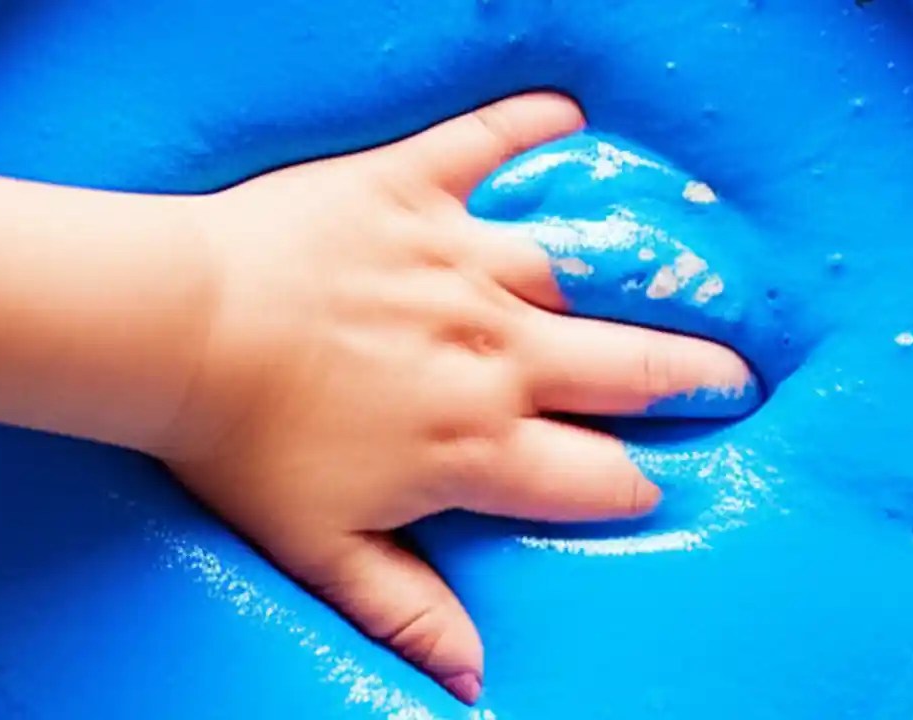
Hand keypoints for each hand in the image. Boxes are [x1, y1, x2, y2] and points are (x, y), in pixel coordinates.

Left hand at [152, 94, 754, 702]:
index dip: (633, 488)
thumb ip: (406, 613)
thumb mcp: (322, 551)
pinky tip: (571, 117)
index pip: (592, 476)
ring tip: (685, 275)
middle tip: (735, 376)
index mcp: (476, 442)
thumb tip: (474, 686)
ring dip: (641, 277)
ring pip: (581, 270)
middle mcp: (494, 352)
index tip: (654, 486)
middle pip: (624, 369)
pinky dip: (534, 129)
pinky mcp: (417, 190)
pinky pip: (492, 146)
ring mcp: (461, 264)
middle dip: (691, 380)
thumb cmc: (243, 444)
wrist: (177, 329)